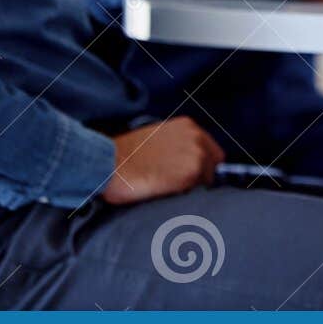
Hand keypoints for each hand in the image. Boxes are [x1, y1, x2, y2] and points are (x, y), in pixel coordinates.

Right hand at [101, 116, 222, 204]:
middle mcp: (197, 137)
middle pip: (213, 166)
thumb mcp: (155, 138)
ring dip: (192, 188)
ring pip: (206, 180)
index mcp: (187, 127)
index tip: (192, 177)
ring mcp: (196, 155)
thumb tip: (181, 162)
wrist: (108, 163)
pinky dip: (186, 196)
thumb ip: (175, 146)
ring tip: (168, 191)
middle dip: (200, 177)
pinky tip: (166, 195)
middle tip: (179, 188)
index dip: (202, 166)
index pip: (211, 151)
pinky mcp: (191, 173)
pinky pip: (197, 191)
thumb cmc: (124, 154)